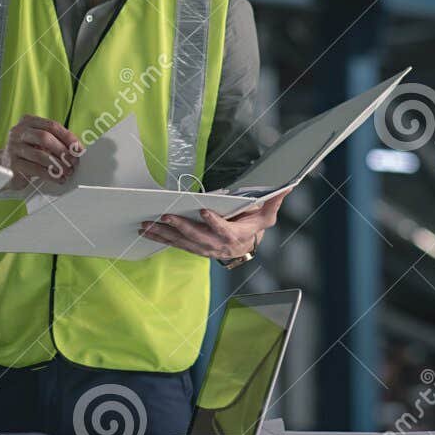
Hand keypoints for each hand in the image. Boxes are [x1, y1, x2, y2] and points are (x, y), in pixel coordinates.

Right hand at [3, 116, 82, 190]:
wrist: (2, 164)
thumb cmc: (26, 151)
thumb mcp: (39, 141)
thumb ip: (55, 141)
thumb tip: (76, 149)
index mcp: (27, 122)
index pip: (52, 125)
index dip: (68, 137)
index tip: (78, 148)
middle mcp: (18, 132)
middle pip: (45, 138)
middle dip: (63, 150)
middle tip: (73, 161)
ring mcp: (13, 148)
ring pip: (40, 155)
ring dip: (58, 165)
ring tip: (67, 171)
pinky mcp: (13, 165)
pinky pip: (35, 170)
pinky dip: (50, 175)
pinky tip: (58, 178)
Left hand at [139, 193, 284, 259]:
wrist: (245, 245)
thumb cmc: (253, 225)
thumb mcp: (267, 213)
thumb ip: (273, 201)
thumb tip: (288, 185)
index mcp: (236, 236)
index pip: (225, 231)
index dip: (215, 223)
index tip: (203, 211)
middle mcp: (218, 246)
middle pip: (199, 238)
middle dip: (182, 227)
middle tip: (167, 216)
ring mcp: (204, 249)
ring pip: (183, 242)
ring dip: (164, 234)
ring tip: (147, 225)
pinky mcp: (193, 248)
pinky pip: (176, 244)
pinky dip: (161, 237)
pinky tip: (147, 231)